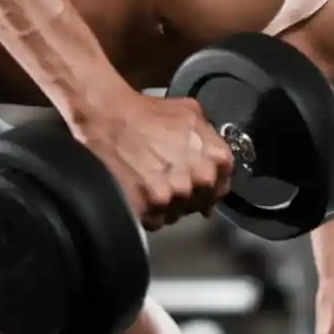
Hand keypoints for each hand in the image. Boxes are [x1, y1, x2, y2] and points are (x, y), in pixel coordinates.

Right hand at [72, 90, 235, 230]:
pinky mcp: (150, 209)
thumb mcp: (190, 112)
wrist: (110, 118)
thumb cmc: (146, 113)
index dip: (210, 183)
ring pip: (178, 213)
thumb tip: (215, 155)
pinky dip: (149, 212)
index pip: (223, 184)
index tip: (198, 183)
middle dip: (189, 194)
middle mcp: (199, 179)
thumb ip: (210, 136)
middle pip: (201, 202)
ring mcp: (175, 196)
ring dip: (168, 205)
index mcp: (215, 156)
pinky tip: (141, 192)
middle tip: (170, 180)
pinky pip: (156, 221)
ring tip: (152, 183)